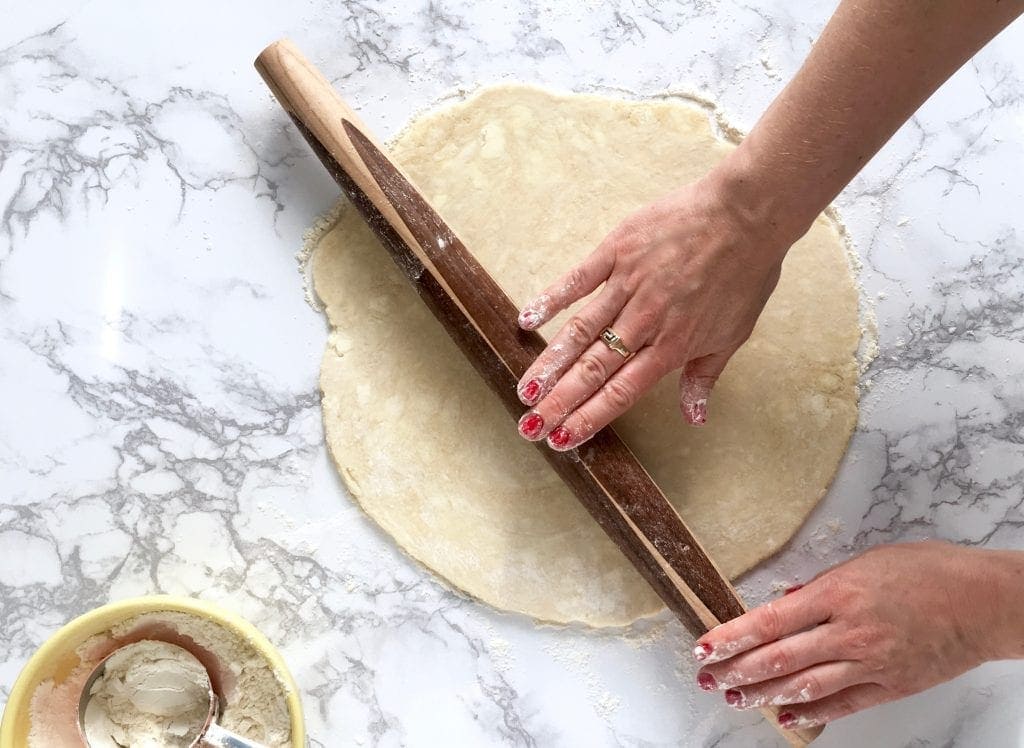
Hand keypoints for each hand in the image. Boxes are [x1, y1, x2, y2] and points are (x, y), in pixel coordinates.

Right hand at [514, 168, 790, 449]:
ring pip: (580, 331)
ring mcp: (629, 284)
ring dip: (550, 363)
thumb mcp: (734, 333)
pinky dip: (552, 298)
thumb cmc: (746, 273)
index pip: (622, 392)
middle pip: (593, 370)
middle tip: (529, 427)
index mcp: (673, 346)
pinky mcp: (619, 250)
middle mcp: (646, 321)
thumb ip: (704, 376)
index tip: (563, 440)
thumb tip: (694, 418)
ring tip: (525, 389)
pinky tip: (526, 319)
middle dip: (558, 403)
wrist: (749, 212)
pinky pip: (578, 279)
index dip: (589, 418)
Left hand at [692, 541, 1023, 729]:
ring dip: (764, 694)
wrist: (983, 601)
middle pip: (779, 658)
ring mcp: (870, 663)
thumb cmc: (928, 571)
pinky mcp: (890, 686)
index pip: (770, 620)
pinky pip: (842, 704)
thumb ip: (822, 585)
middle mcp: (849, 632)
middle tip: (708, 678)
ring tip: (736, 698)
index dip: (732, 636)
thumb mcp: (865, 561)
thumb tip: (788, 600)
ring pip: (804, 686)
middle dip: (737, 670)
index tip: (705, 646)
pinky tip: (786, 717)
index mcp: (838, 593)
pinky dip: (810, 713)